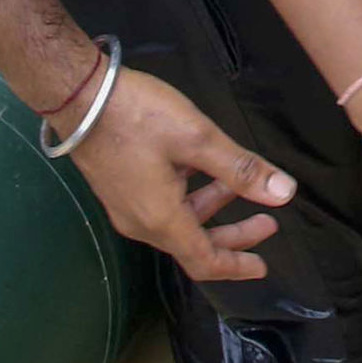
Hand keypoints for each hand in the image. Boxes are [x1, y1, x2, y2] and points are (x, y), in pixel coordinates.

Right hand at [67, 69, 299, 282]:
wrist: (78, 96)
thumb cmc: (137, 116)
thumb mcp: (198, 139)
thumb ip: (242, 169)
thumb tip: (284, 193)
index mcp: (161, 219)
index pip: (205, 261)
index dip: (237, 266)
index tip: (263, 265)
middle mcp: (141, 223)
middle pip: (194, 245)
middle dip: (234, 236)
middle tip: (268, 222)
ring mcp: (126, 207)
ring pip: (179, 223)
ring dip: (212, 209)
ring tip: (239, 184)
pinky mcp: (119, 189)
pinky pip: (162, 208)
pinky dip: (191, 197)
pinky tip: (203, 171)